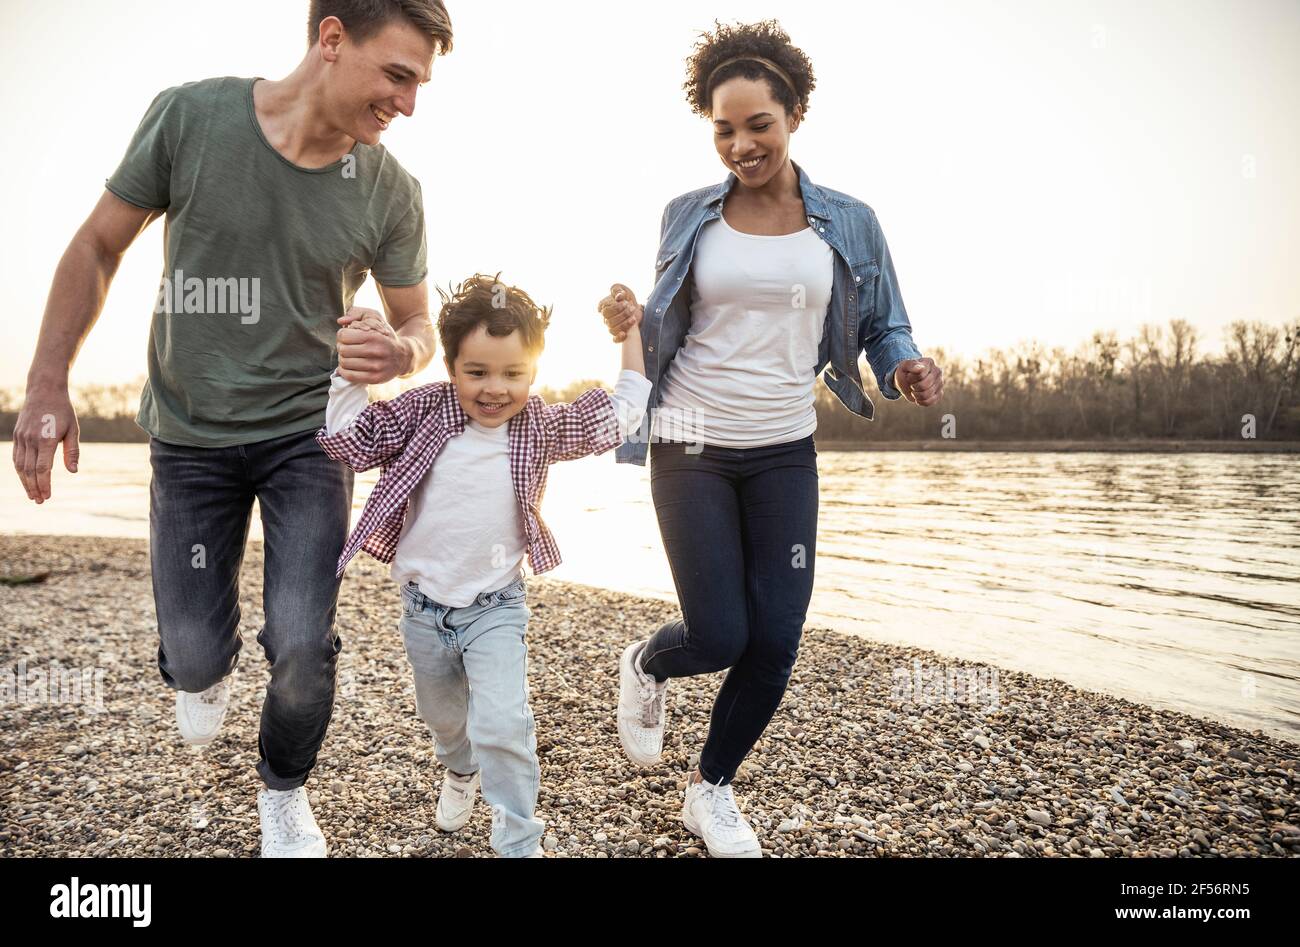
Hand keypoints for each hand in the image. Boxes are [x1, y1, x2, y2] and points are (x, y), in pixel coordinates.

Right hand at [12, 386, 79, 503]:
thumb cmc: (63, 411)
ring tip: (32, 495)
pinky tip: (26, 479)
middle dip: (34, 488)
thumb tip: (73, 471)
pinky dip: (20, 470)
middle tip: (40, 501)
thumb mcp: (73, 429)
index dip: (44, 484)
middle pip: (30, 470)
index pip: (43, 468)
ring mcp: (22, 437)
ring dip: (25, 482)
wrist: (44, 391)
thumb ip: (72, 451)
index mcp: (47, 439)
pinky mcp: (17, 435)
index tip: (48, 496)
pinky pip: (16, 457)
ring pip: (20, 465)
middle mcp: (31, 439)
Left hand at [336, 307, 409, 382]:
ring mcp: (376, 366)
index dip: (342, 335)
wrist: (404, 357)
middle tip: (347, 348)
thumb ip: (357, 313)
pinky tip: (348, 367)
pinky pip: (350, 376)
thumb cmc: (385, 337)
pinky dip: (344, 372)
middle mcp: (375, 351)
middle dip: (341, 348)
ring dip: (343, 360)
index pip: (343, 336)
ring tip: (348, 357)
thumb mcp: (376, 319)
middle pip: (343, 350)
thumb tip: (340, 321)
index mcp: (374, 336)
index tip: (347, 337)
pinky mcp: (375, 378)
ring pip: (344, 363)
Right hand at [598, 283, 642, 342]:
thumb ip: (618, 290)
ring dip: (624, 324)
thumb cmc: (626, 298)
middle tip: (632, 308)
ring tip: (634, 318)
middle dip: (623, 315)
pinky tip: (624, 334)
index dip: (616, 308)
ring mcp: (611, 327)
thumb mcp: (622, 290)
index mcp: (604, 308)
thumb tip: (618, 296)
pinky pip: (615, 340)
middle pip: (609, 321)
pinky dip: (619, 338)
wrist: (634, 307)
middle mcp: (605, 318)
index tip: (626, 302)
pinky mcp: (617, 334)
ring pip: (613, 330)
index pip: (605, 311)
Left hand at [894, 357, 942, 406]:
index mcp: (929, 362)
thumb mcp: (904, 366)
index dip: (910, 378)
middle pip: (925, 386)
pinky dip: (921, 402)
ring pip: (927, 394)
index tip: (908, 376)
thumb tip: (921, 367)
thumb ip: (911, 365)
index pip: (920, 374)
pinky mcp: (939, 394)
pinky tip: (918, 398)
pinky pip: (930, 402)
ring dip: (916, 395)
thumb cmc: (906, 372)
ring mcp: (940, 383)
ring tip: (914, 391)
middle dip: (913, 387)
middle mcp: (938, 371)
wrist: (906, 381)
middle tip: (911, 385)